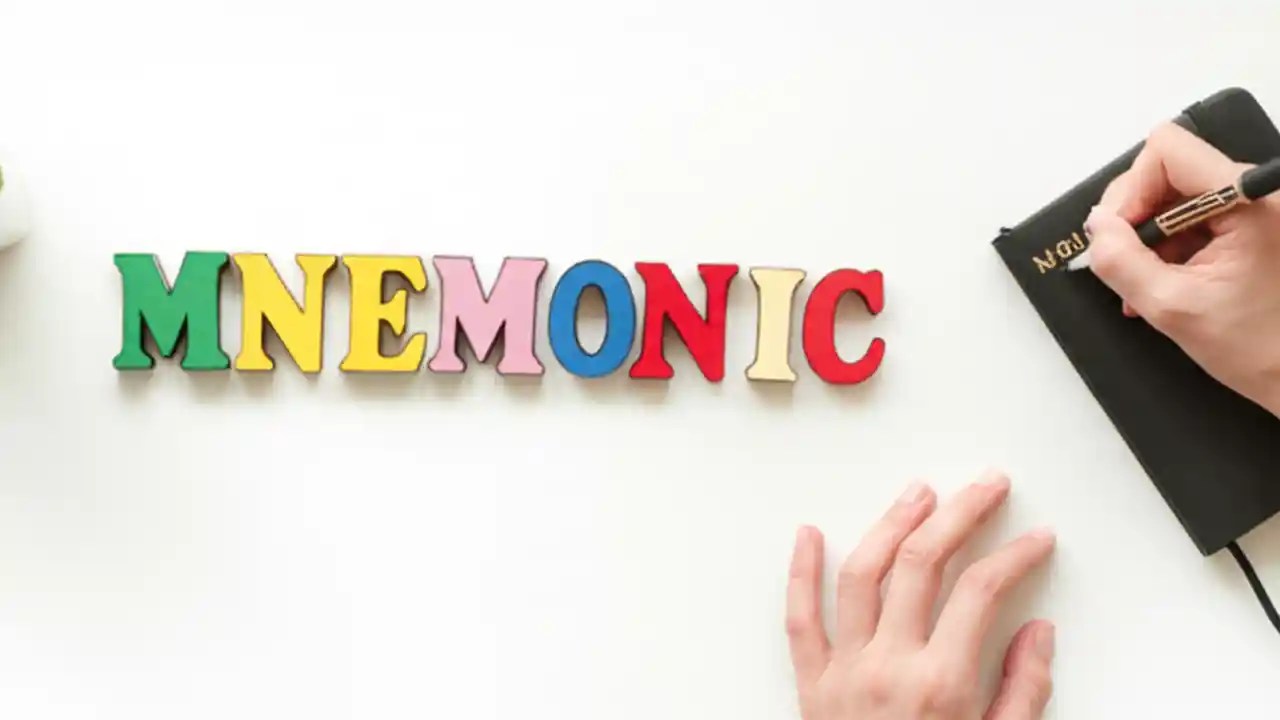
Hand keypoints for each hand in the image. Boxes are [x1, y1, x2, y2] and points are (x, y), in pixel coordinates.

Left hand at [785, 473, 1054, 719]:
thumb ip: (1023, 692)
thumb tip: (1038, 631)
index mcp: (941, 685)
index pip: (982, 590)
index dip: (1014, 555)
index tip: (1035, 538)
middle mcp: (888, 667)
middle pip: (922, 563)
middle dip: (960, 514)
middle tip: (986, 486)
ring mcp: (842, 671)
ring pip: (861, 573)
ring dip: (890, 523)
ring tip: (919, 494)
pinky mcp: (809, 684)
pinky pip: (798, 618)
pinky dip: (799, 571)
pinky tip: (808, 534)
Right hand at [1084, 122, 1279, 417]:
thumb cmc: (1258, 348)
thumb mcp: (1171, 307)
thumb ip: (1122, 261)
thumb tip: (1095, 226)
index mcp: (1249, 201)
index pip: (1168, 151)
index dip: (1131, 189)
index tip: (1119, 234)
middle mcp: (1255, 192)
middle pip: (1168, 169)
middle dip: (1135, 215)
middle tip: (1124, 260)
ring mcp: (1254, 208)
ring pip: (1174, 195)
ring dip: (1148, 236)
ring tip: (1143, 281)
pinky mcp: (1249, 224)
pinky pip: (1192, 216)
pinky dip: (1167, 245)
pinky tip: (1162, 279)